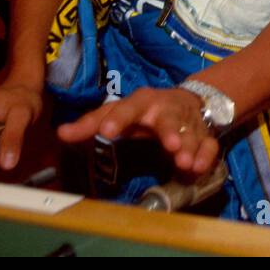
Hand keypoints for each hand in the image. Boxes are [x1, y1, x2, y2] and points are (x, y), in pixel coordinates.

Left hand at [57, 87, 221, 176]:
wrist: (189, 101)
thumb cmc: (144, 110)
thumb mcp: (117, 113)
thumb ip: (91, 124)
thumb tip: (60, 133)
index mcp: (141, 102)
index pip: (127, 106)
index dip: (118, 118)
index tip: (106, 132)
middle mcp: (166, 109)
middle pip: (168, 117)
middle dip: (169, 131)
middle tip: (169, 145)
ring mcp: (187, 122)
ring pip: (190, 132)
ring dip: (189, 147)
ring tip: (184, 163)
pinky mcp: (204, 134)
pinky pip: (208, 144)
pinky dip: (205, 156)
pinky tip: (198, 168)